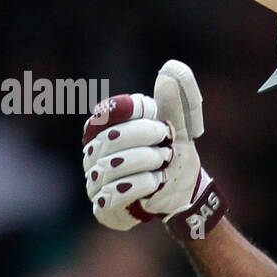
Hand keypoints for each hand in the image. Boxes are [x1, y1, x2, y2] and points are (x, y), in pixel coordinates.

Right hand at [82, 60, 225, 239]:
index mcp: (104, 128)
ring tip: (163, 164)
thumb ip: (176, 100)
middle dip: (145, 139)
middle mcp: (93, 153)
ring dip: (145, 162)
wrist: (183, 194)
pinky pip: (113, 194)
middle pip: (110, 138)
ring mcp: (95, 181)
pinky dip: (139, 185)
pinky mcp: (103, 207)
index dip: (136, 114)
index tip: (160, 118)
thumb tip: (171, 69)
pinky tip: (155, 182)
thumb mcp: (180, 126)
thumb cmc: (173, 154)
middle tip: (166, 143)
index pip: (107, 114)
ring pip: (111, 166)